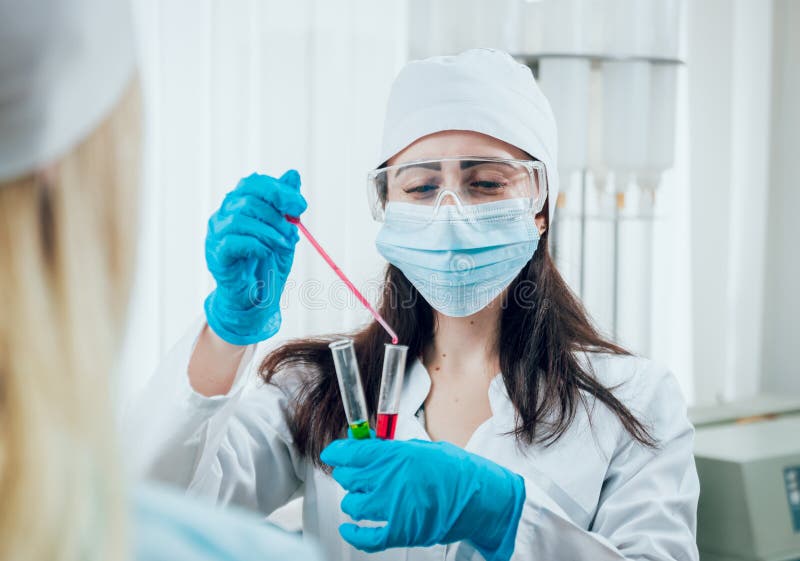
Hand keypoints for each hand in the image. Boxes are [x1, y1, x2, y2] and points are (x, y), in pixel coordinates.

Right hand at [204, 171, 305, 344]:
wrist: (255, 298)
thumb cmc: (267, 263)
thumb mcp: (283, 231)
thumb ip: (286, 205)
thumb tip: (293, 174)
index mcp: (239, 204)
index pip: (253, 183)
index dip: (278, 190)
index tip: (300, 207)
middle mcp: (224, 215)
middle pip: (247, 198)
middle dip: (276, 213)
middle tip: (293, 231)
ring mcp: (216, 234)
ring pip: (240, 219)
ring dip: (269, 231)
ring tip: (284, 245)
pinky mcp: (216, 255)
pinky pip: (233, 242)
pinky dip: (256, 245)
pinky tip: (267, 253)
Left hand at [321, 438, 524, 560]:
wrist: (482, 498)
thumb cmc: (458, 471)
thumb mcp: (424, 448)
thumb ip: (393, 450)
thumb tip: (369, 446)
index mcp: (397, 455)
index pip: (353, 452)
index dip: (337, 453)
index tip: (333, 454)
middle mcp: (391, 479)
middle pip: (349, 478)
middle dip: (347, 475)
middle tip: (350, 474)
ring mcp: (394, 507)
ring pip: (353, 505)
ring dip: (354, 502)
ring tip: (361, 499)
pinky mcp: (400, 532)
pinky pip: (366, 537)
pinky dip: (354, 533)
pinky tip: (350, 528)